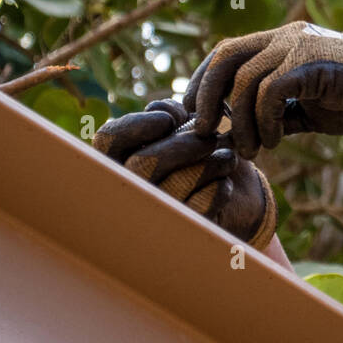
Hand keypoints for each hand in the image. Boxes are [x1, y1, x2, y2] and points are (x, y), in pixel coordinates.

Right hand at [92, 99, 277, 249]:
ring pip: (176, 186)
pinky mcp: (184, 233)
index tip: (170, 119)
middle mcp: (128, 194)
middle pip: (143, 164)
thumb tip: (161, 109)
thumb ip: (167, 112)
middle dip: (185, 144)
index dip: (138, 125)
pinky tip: (225, 181)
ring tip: (228, 156)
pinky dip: (219, 188)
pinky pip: (202, 206)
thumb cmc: (200, 156)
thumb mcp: (182, 128)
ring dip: (210, 164)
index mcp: (117, 164)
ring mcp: (154, 217)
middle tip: (211, 138)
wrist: (234, 199)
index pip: (108, 141)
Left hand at [181, 22, 342, 158]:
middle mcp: (286, 35)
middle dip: (207, 95)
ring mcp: (299, 46)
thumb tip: (240, 132)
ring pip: (245, 80)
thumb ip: (276, 110)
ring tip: (251, 148)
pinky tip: (275, 140)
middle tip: (206, 130)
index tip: (196, 111)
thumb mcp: (307, 106)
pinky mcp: (312, 64)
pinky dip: (265, 120)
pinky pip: (271, 91)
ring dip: (240, 121)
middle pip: (226, 57)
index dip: (203, 80)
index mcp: (283, 39)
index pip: (228, 51)